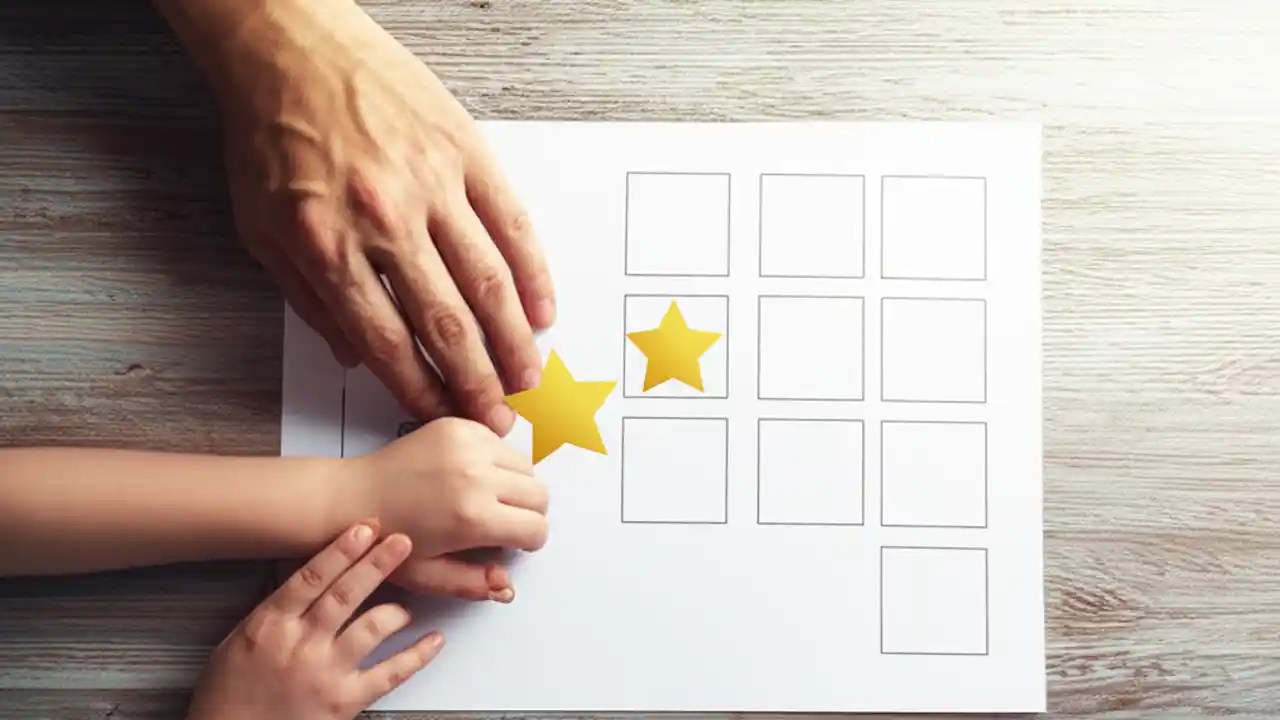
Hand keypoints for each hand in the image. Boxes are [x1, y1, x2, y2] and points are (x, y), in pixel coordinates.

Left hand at [175, 0, 554, 431]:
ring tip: (528, 376)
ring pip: (486, 282)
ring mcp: (433, 185)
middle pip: (446, 324)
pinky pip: (512, 223)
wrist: (289, 46)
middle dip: (476, 383)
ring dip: (512, 339)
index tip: (443, 418)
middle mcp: (385, 222)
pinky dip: (532, 272)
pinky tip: (542, 309)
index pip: (388, 343)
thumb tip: (356, 357)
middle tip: (499, 417)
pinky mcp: (466, 151)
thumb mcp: (261, 229)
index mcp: (329, 247)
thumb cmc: (271, 135)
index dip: (421, 391)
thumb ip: (309, 300)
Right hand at [187, 523, 442, 719]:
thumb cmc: (228, 696)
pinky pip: (391, 673)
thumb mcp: (237, 642)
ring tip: (408, 604)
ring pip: (372, 628)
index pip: (311, 578)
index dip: (340, 550)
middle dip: (377, 564)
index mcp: (270, 625)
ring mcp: (325, 672)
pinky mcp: (345, 700)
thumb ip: (275, 611)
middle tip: (401, 541)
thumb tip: (306, 580)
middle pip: (346, 594)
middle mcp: (300, 644)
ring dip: (397, 610)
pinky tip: (433, 640)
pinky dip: (417, 655)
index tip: (363, 529)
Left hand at [338, 417, 548, 599]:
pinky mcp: (458, 426)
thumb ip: (473, 583)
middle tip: (504, 521)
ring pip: (526, 464)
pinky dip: (495, 458)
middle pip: (540, 493)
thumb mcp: (428, 575)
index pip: (536, 527)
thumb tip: (507, 586)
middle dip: (529, 512)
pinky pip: (500, 441)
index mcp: (473, 517)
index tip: (514, 542)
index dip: (529, 541)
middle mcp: (477, 476)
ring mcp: (468, 445)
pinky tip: (470, 473)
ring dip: (516, 483)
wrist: (352, 496)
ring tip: (487, 496)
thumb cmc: (386, 539)